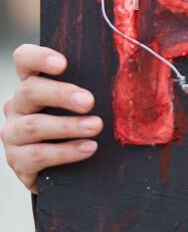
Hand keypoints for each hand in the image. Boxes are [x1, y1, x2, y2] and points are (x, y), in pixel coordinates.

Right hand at [0, 45, 102, 193]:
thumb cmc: (79, 129)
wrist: (68, 173)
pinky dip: (65, 152)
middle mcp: (17, 106)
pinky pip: (38, 155)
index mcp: (32, 84)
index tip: (63, 64)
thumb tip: (129, 77)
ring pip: (33, 125)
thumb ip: (94, 88)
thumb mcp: (84, 106)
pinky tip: (88, 148)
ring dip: (67, 126)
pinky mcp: (18, 161)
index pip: (24, 59)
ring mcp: (13, 134)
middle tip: (89, 101)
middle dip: (61, 94)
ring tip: (96, 126)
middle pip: (29, 91)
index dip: (38, 58)